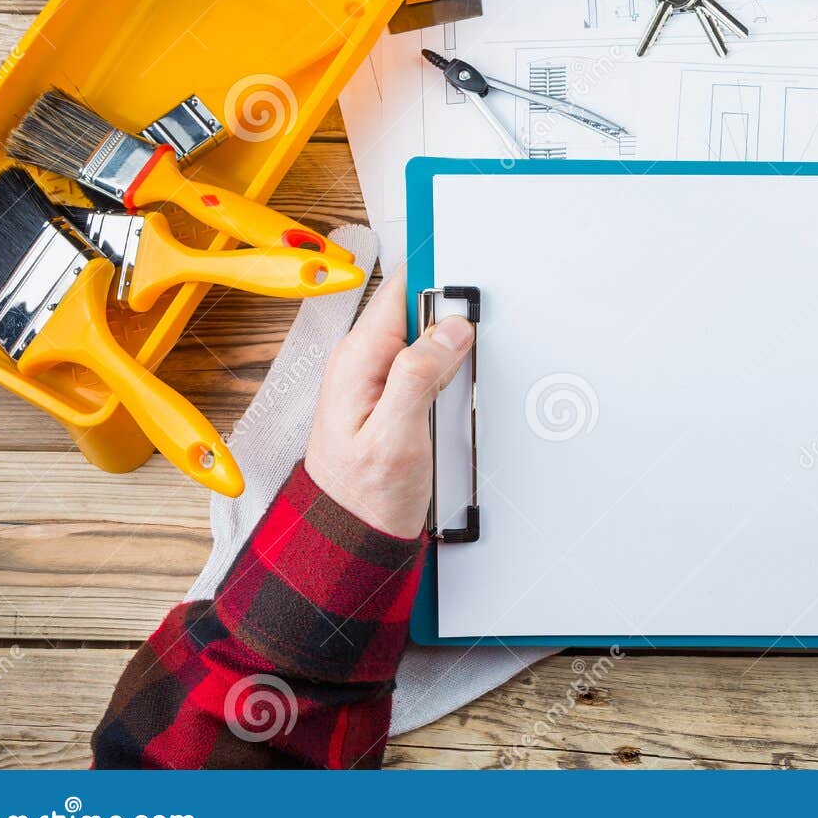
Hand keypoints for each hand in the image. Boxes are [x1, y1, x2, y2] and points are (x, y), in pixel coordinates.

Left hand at [305, 271, 474, 537]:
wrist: (350, 533)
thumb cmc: (364, 494)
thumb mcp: (396, 436)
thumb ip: (419, 375)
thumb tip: (450, 329)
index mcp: (358, 358)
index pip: (401, 289)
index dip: (439, 284)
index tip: (467, 298)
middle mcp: (362, 359)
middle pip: (418, 309)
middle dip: (451, 320)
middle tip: (467, 355)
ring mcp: (375, 374)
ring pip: (426, 336)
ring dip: (451, 350)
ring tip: (454, 386)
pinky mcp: (390, 392)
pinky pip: (425, 362)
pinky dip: (446, 371)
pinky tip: (450, 395)